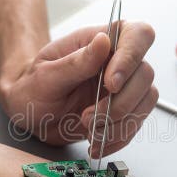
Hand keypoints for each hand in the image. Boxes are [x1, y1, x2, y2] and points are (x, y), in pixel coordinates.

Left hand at [0, 22, 157, 156]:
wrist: (29, 114)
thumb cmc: (33, 87)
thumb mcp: (45, 75)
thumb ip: (76, 61)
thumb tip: (103, 41)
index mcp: (101, 40)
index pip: (137, 35)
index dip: (131, 57)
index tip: (110, 84)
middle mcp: (119, 61)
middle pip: (145, 74)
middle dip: (119, 103)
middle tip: (87, 117)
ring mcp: (125, 87)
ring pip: (146, 101)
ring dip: (119, 123)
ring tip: (89, 131)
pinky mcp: (125, 111)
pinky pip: (137, 124)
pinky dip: (118, 138)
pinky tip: (97, 141)